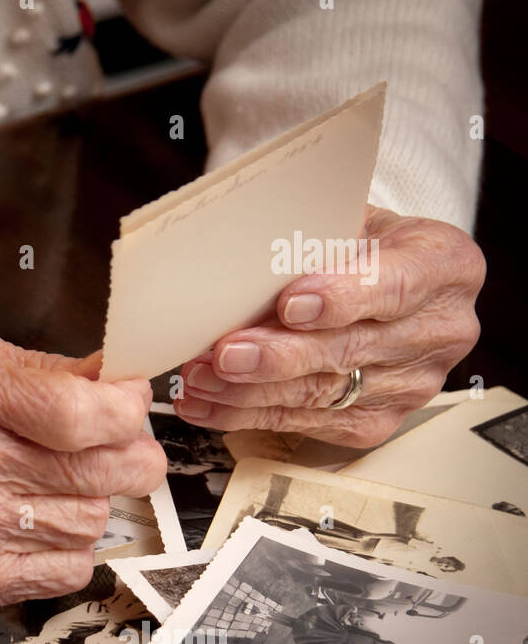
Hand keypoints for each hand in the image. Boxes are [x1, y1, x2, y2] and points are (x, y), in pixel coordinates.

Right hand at [0, 318, 165, 606]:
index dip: (124, 411)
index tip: (128, 404)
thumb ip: (45, 368)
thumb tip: (119, 383)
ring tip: (55, 483)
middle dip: (130, 456)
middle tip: (122, 447)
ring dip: (90, 501)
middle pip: (99, 472)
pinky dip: (69, 545)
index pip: (79, 414)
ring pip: (91, 521)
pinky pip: (69, 568)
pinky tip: (38, 521)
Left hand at [174, 206, 483, 446]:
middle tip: (224, 353)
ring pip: (321, 393)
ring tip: (198, 379)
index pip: (396, 284)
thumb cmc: (357, 246)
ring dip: (249, 391)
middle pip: (350, 349)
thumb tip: (237, 264)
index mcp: (445, 266)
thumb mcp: (347, 221)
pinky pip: (306, 422)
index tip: (290, 304)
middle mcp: (440, 330)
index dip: (342, 297)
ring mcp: (412, 384)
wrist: (385, 281)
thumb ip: (312, 239)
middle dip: (278, 355)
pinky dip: (246, 414)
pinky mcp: (377, 421)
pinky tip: (206, 404)